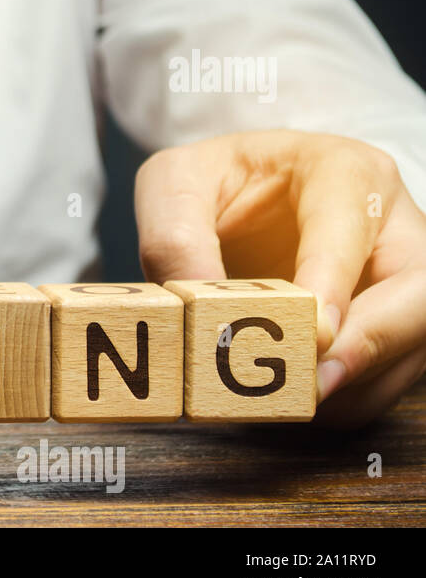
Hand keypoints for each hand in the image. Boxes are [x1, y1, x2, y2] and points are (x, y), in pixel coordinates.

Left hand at [135, 129, 425, 427]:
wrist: (233, 190)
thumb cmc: (213, 178)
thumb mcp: (175, 182)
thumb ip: (175, 236)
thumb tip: (194, 308)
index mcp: (343, 174)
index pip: (354, 227)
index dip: (336, 283)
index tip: (310, 331)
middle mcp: (389, 225)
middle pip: (418, 292)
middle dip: (371, 344)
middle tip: (313, 383)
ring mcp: (396, 276)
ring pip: (411, 341)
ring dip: (356, 382)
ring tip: (289, 402)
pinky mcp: (386, 322)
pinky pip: (387, 373)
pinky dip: (346, 399)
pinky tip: (295, 403)